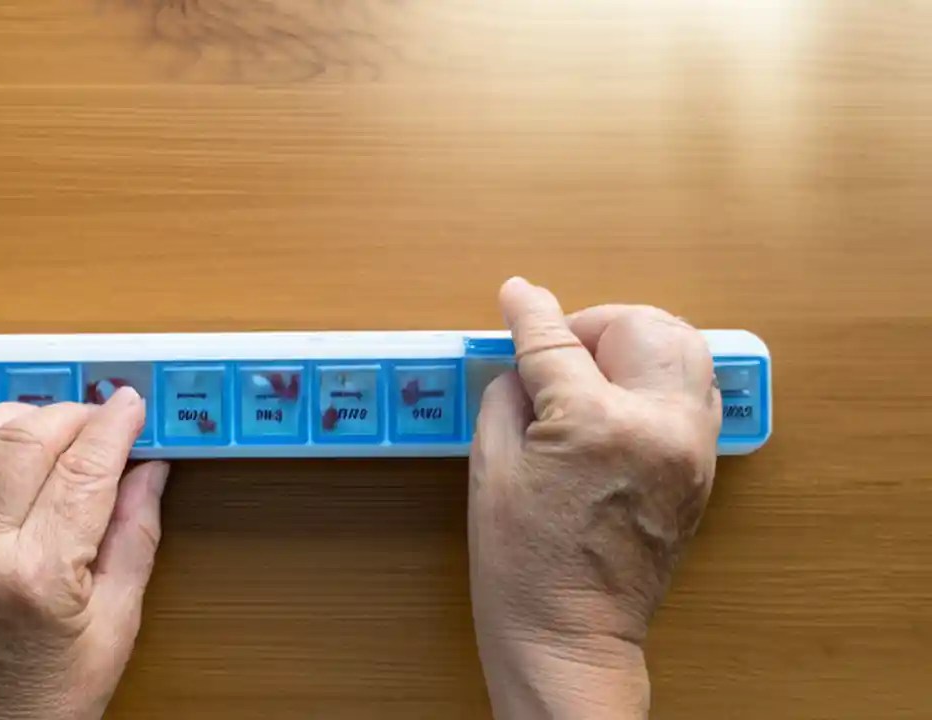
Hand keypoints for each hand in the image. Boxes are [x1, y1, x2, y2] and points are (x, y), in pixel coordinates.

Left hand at [0, 387, 168, 719]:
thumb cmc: (47, 704)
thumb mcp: (114, 630)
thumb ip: (134, 539)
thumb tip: (149, 470)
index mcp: (38, 576)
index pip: (84, 469)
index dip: (113, 426)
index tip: (131, 405)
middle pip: (25, 440)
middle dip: (70, 415)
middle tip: (98, 417)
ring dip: (13, 419)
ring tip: (48, 424)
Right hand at [469, 278, 721, 718]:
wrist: (572, 634)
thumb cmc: (523, 565)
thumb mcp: (492, 468)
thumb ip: (509, 396)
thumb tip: (525, 361)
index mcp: (595, 425)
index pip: (557, 342)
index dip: (529, 312)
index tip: (517, 295)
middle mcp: (658, 426)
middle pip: (642, 326)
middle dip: (595, 323)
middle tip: (558, 346)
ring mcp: (690, 448)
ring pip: (685, 349)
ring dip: (636, 343)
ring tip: (594, 369)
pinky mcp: (701, 469)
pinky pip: (696, 392)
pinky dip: (661, 377)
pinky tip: (622, 397)